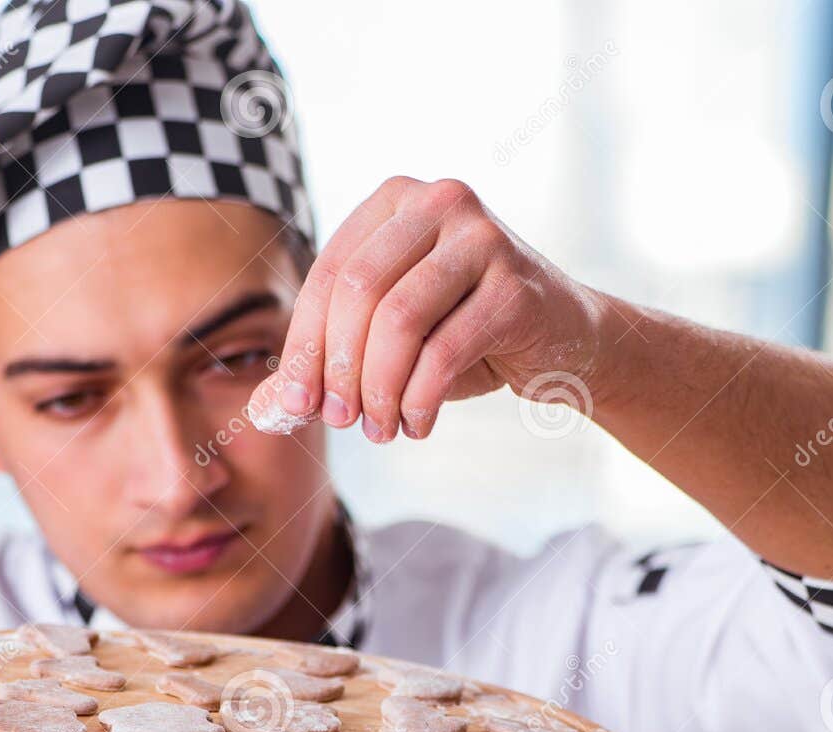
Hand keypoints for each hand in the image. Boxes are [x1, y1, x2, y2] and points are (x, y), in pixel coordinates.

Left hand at [251, 176, 605, 441]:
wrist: (567, 340)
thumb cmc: (467, 335)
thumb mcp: (392, 343)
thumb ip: (328, 366)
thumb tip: (264, 411)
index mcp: (396, 202)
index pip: (329, 274)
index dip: (304, 346)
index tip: (297, 405)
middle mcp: (439, 202)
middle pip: (358, 292)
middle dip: (340, 369)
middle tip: (341, 422)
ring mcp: (483, 237)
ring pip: (398, 320)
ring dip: (379, 389)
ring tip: (381, 429)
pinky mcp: (517, 284)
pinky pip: (444, 350)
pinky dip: (420, 400)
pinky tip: (418, 425)